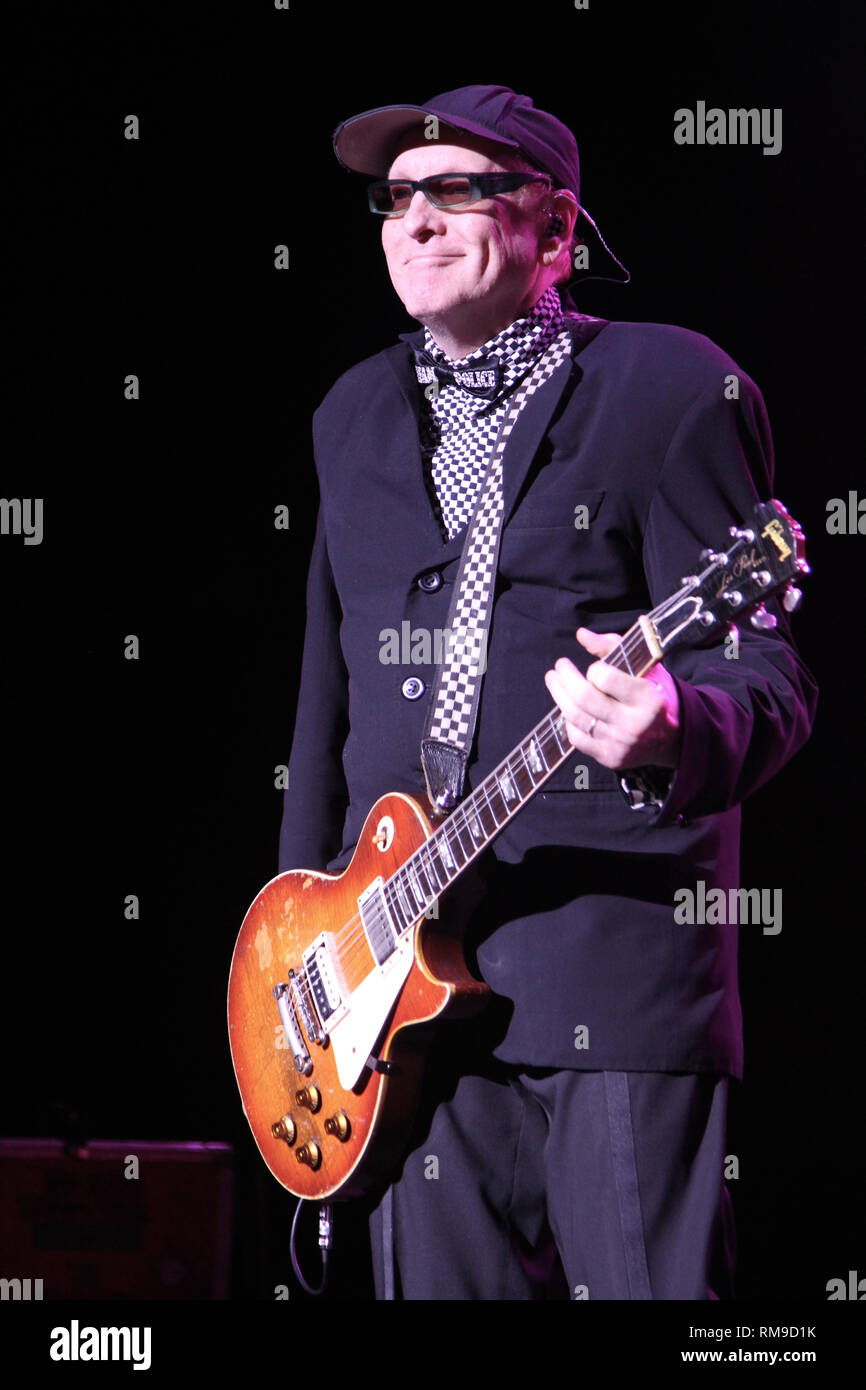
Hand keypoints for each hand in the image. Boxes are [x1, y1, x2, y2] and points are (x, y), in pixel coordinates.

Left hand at [543, 627, 681, 770]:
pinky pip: (577, 738)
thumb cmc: (657, 696)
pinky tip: (568, 708)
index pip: (606, 679)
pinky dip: (568, 720)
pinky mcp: (609, 758)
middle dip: (565, 678)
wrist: (673, 739)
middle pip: (584, 698)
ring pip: (575, 717)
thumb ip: (613, 646)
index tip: (594, 667)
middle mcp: (634, 724)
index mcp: (648, 699)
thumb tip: (581, 635)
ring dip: (558, 695)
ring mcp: (620, 744)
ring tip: (554, 680)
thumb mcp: (646, 667)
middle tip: (559, 666)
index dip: (594, 669)